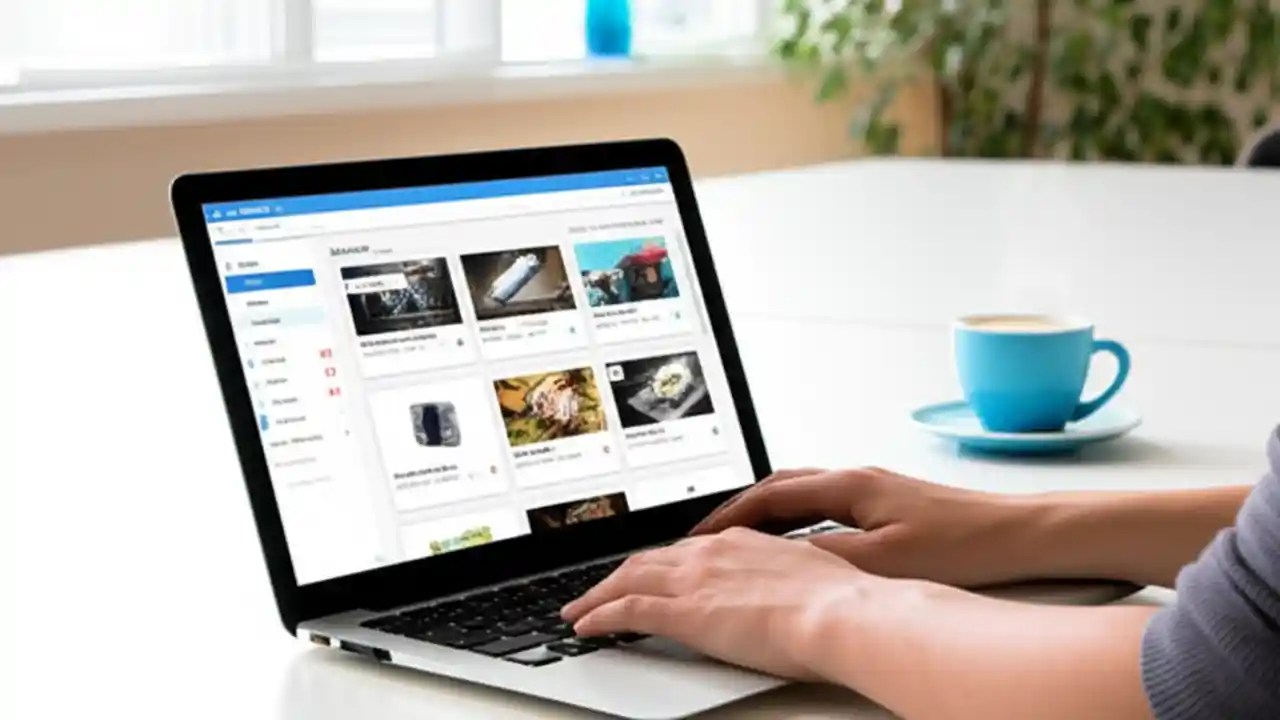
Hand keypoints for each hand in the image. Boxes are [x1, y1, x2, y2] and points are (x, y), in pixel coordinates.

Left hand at [561, 527, 870, 679]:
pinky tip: (585, 626)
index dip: (659, 564)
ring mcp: (694, 580)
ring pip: (627, 580)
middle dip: (617, 575)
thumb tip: (781, 591)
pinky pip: (626, 610)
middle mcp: (710, 553)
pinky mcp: (685, 612)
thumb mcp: (805, 577)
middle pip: (647, 560)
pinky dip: (599, 616)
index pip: (684, 551)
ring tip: (578, 609)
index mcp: (739, 543)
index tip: (647, 573)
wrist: (842, 613)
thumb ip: (780, 579)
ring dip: (597, 594)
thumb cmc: (838, 602)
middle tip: (598, 589)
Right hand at [692, 467, 1035, 586]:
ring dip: (764, 512)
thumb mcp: (887, 560)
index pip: (771, 496)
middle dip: (737, 509)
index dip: (729, 516)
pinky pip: (822, 504)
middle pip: (779, 485)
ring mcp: (871, 487)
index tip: (700, 535)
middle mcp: (856, 478)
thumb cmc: (965, 543)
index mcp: (850, 485)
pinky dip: (794, 519)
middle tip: (705, 534)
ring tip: (737, 538)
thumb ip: (829, 557)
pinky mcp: (886, 502)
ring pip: (800, 492)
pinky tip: (794, 541)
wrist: (1018, 533)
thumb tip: (782, 558)